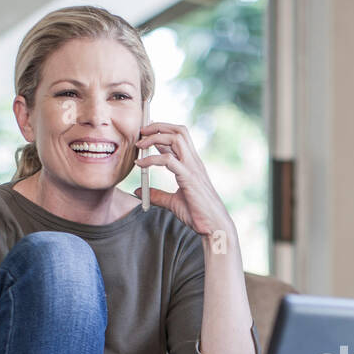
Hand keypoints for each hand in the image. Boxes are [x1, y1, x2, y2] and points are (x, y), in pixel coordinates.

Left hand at [134, 122, 232, 237]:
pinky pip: (167, 160)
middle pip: (178, 131)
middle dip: (158, 127)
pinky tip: (140, 164)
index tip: (146, 134)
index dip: (162, 132)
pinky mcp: (189, 177)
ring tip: (139, 143)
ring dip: (154, 137)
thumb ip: (158, 195)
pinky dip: (151, 159)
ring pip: (175, 138)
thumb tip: (139, 191)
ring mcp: (193, 167)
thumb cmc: (198, 215)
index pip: (179, 138)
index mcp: (192, 164)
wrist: (214, 227)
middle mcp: (194, 161)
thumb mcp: (173, 202)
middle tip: (141, 132)